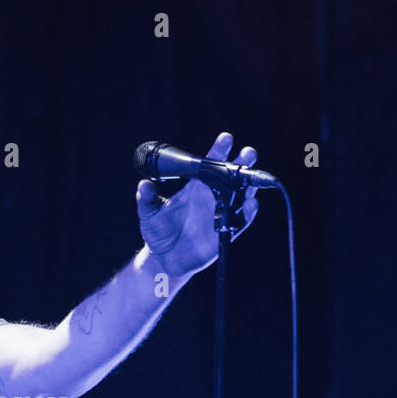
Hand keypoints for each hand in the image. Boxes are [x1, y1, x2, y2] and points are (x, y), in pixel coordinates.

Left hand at [136, 132, 259, 279]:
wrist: (164, 258)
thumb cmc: (157, 232)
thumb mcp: (149, 214)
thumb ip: (147, 199)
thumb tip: (143, 185)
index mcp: (195, 187)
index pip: (209, 165)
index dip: (219, 151)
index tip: (226, 139)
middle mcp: (211, 197)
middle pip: (231, 176)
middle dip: (242, 163)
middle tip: (248, 153)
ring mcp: (220, 213)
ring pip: (240, 195)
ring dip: (249, 185)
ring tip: (253, 177)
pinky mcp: (226, 232)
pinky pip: (241, 221)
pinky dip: (248, 213)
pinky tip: (251, 203)